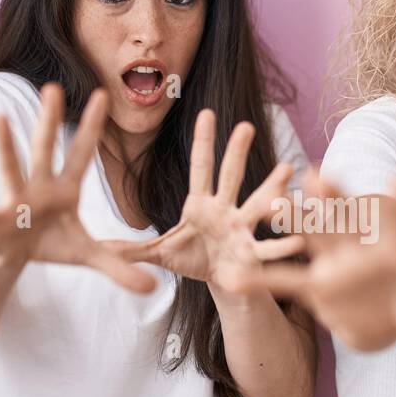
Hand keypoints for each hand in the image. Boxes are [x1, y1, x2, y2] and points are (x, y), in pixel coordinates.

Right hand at [0, 82, 156, 293]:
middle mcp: (39, 187)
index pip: (83, 154)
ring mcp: (15, 201)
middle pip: (46, 149)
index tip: (104, 94)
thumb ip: (120, 267)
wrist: (14, 257)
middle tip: (53, 87)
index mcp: (66, 190)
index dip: (93, 127)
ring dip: (6, 146)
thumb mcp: (89, 256)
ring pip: (12, 169)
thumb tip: (154, 288)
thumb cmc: (52, 244)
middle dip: (50, 121)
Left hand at [124, 108, 305, 293]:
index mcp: (201, 204)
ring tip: (288, 169)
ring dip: (272, 188)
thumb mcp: (159, 253)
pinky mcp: (252, 254)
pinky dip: (280, 246)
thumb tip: (98, 246)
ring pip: (258, 204)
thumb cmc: (193, 259)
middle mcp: (225, 209)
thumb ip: (130, 249)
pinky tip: (297, 240)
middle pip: (230, 176)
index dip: (203, 142)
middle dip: (236, 152)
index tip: (206, 113)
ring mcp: (242, 229)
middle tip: (245, 126)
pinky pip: (267, 248)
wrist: (224, 283)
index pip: (201, 168)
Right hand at [230, 171, 395, 367]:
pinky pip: (287, 282)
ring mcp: (336, 262)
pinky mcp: (315, 287)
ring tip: (276, 207)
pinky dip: (263, 281)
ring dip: (296, 224)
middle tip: (321, 173)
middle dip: (336, 199)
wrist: (387, 313)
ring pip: (314, 238)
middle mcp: (366, 245)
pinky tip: (235, 279)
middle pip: (350, 218)